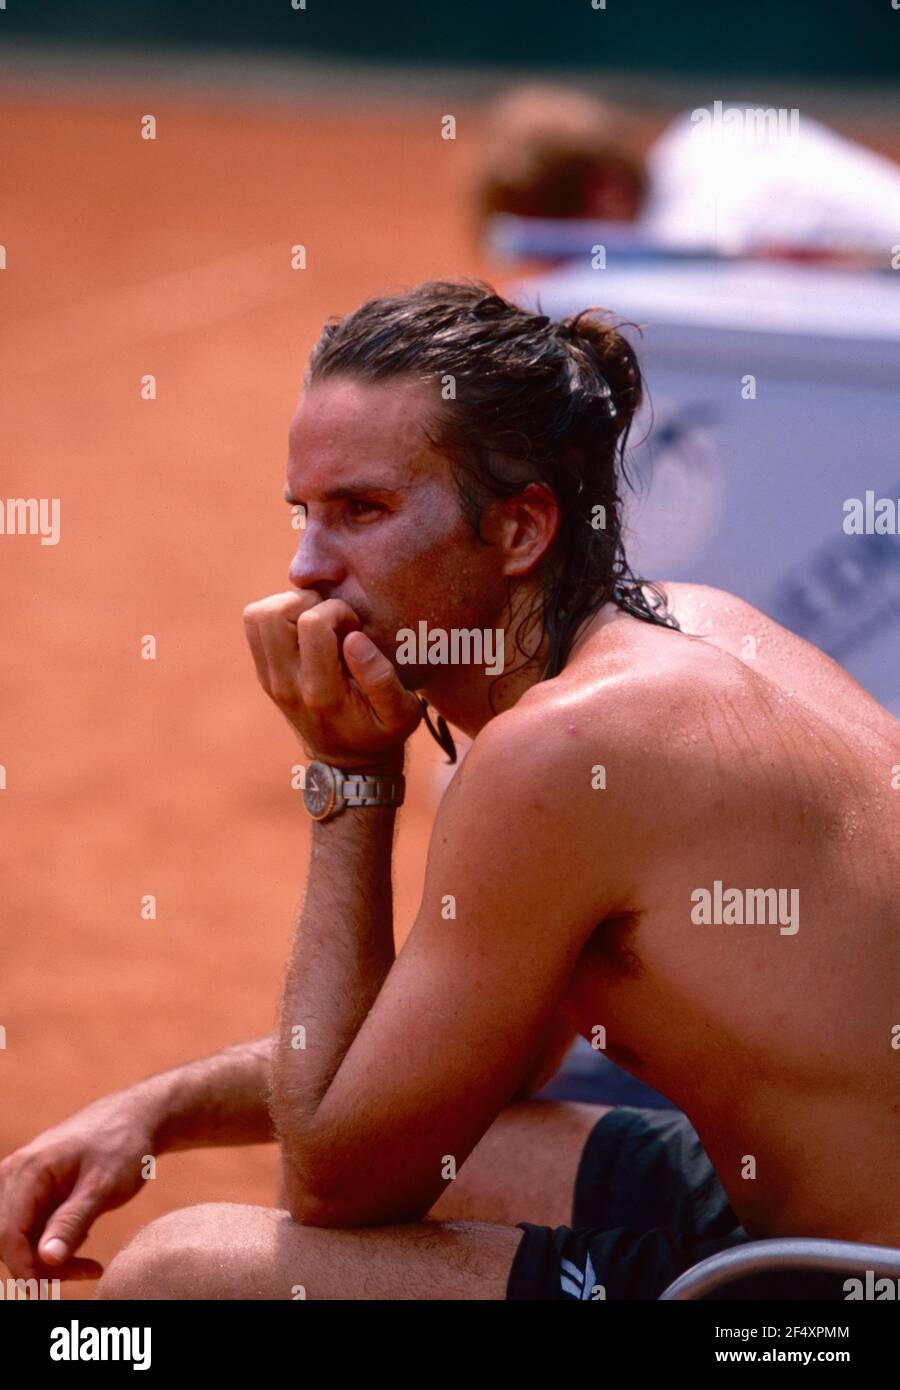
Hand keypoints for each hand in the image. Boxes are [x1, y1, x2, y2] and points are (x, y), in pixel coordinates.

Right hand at [0, 1096, 155, 1282]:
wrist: (136, 1118)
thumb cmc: (123, 1146)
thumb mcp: (104, 1186)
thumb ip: (73, 1221)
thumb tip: (44, 1261)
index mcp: (28, 1170)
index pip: (7, 1233)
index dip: (25, 1267)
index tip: (52, 1289)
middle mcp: (15, 1173)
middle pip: (8, 1238)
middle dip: (39, 1266)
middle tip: (85, 1270)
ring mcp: (21, 1180)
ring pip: (18, 1236)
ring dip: (46, 1257)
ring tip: (88, 1259)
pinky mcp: (32, 1189)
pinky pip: (29, 1227)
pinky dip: (51, 1242)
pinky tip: (82, 1238)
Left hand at [243, 590, 422, 769]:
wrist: (347, 763)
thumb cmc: (381, 731)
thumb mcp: (402, 713)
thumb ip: (382, 677)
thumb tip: (353, 638)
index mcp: (322, 692)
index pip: (312, 624)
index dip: (338, 611)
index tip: (355, 627)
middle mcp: (287, 684)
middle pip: (275, 614)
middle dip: (308, 602)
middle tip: (333, 619)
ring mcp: (270, 679)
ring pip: (258, 616)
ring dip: (290, 606)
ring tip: (318, 622)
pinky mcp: (264, 674)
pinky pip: (255, 627)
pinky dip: (280, 616)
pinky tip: (306, 630)